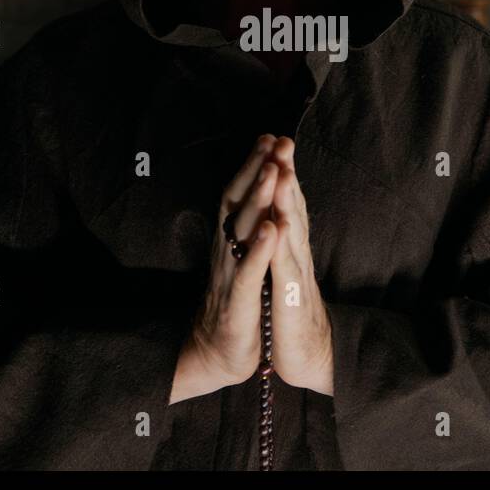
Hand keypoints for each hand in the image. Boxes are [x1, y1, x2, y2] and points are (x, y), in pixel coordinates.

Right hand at [171, 134, 279, 403]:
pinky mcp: (237, 301)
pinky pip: (248, 271)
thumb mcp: (242, 259)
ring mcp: (230, 274)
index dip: (252, 164)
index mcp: (230, 240)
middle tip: (272, 139)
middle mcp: (226, 250)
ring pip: (243, 230)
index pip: (239, 195)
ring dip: (258, 199)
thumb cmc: (237, 303)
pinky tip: (273, 229)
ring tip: (273, 170)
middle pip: (237, 202)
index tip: (269, 135)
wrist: (216, 354)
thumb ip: (246, 227)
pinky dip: (260, 249)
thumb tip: (256, 192)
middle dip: (255, 169)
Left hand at [267, 137, 333, 394]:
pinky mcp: (290, 301)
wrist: (311, 358)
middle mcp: (297, 257)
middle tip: (282, 140)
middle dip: (286, 174)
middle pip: (293, 209)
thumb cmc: (291, 313)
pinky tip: (277, 226)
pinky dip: (280, 246)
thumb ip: (286, 242)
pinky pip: (285, 270)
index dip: (282, 172)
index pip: (287, 205)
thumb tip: (281, 212)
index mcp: (291, 250)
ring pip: (291, 233)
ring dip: (287, 201)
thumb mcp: (285, 272)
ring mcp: (296, 277)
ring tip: (281, 170)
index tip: (274, 140)